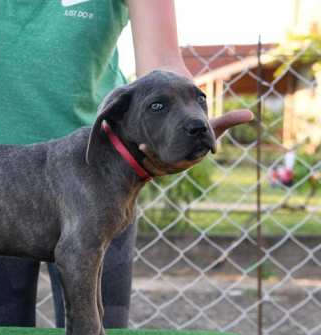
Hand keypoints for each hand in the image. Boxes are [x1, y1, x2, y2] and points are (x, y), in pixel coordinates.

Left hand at [139, 109, 253, 175]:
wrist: (186, 134)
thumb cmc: (199, 131)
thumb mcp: (211, 127)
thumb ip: (228, 122)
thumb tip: (251, 114)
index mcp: (192, 158)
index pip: (182, 162)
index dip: (170, 157)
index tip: (157, 144)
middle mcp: (180, 165)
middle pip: (165, 166)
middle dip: (155, 157)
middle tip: (144, 145)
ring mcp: (168, 166)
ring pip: (156, 166)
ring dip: (148, 157)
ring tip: (140, 145)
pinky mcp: (158, 164)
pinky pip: (149, 166)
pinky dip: (144, 158)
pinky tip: (138, 145)